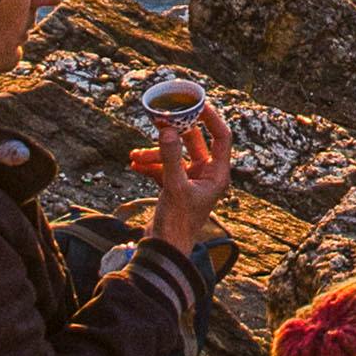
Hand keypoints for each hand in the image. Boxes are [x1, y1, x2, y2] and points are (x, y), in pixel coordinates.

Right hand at [130, 94, 234, 252]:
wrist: (164, 251)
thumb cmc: (177, 224)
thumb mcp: (174, 188)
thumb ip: (170, 157)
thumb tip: (168, 129)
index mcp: (217, 174)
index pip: (221, 137)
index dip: (211, 118)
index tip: (196, 103)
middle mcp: (207, 176)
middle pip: (194, 143)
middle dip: (175, 133)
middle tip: (158, 120)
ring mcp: (190, 182)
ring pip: (174, 156)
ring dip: (155, 153)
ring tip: (135, 155)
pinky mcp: (175, 189)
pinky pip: (163, 169)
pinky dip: (150, 166)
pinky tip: (134, 165)